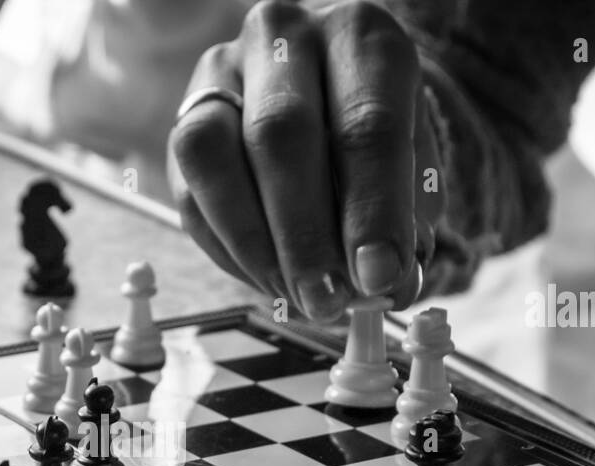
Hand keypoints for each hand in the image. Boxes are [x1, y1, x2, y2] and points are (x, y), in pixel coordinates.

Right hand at [167, 0, 443, 320]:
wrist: (322, 89)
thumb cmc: (372, 133)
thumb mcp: (411, 165)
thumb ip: (405, 223)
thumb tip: (389, 287)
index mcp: (359, 36)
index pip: (366, 125)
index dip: (372, 211)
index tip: (379, 278)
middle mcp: (282, 36)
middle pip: (280, 135)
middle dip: (305, 235)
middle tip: (328, 301)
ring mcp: (221, 72)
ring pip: (214, 156)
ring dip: (254, 243)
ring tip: (293, 297)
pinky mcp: (182, 119)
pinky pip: (189, 192)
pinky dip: (228, 250)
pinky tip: (266, 280)